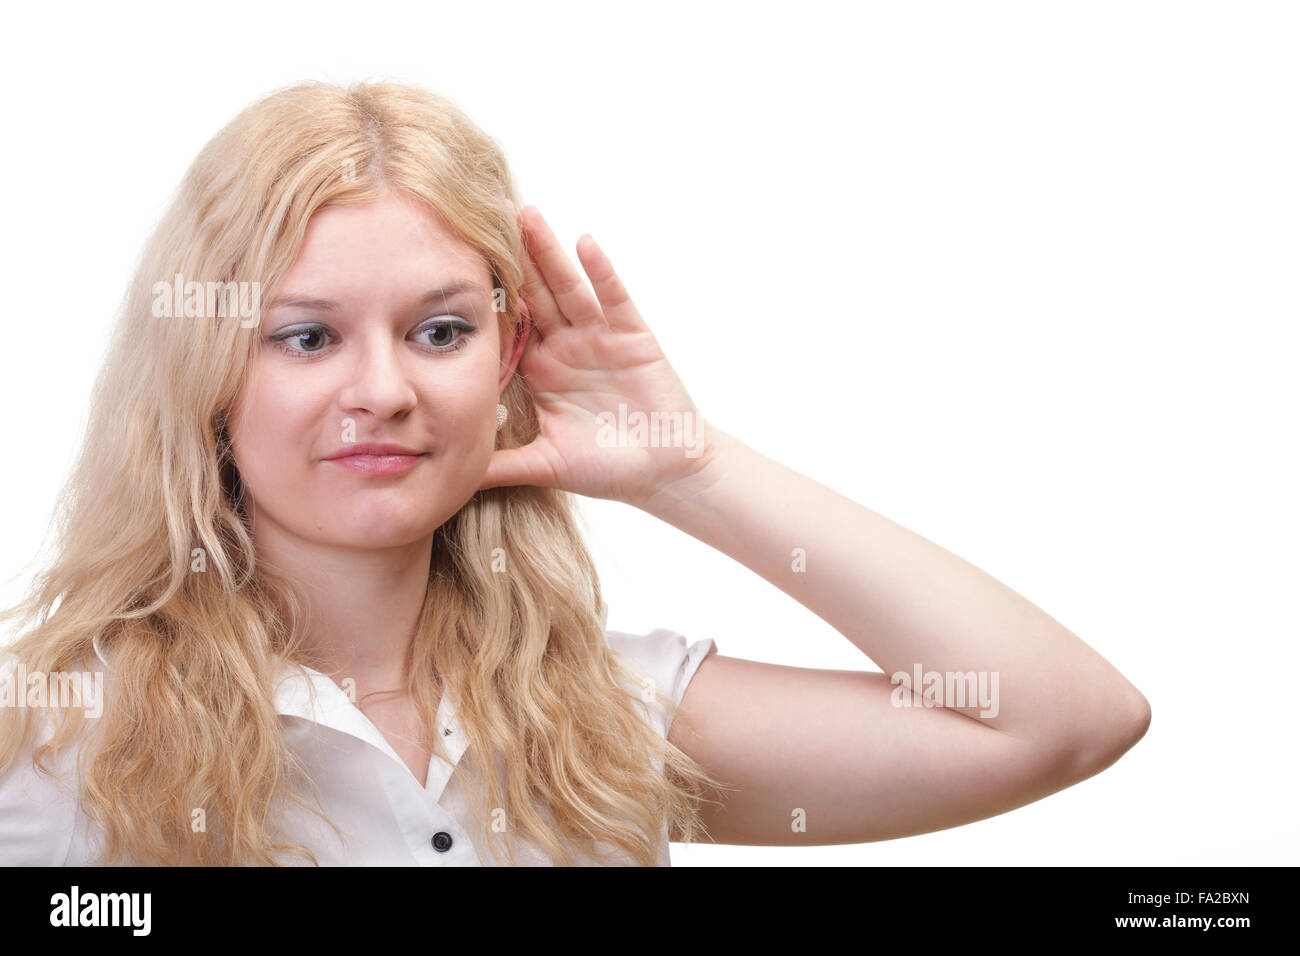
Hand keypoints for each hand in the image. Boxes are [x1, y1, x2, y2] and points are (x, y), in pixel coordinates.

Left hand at [478, 205, 716, 507]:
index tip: (451, 264)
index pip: (506, 324)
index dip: (484, 296)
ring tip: (526, 214)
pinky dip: (601, 271)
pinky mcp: (632, 336)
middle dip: (511, 258)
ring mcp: (598, 338)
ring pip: (567, 287)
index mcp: (540, 370)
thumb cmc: (607, 468)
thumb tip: (452, 478)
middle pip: (533, 294)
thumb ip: (499, 465)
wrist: (663, 473)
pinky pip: (614, 298)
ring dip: (548, 251)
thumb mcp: (544, 464)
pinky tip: (585, 243)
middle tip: (481, 215)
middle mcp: (565, 346)